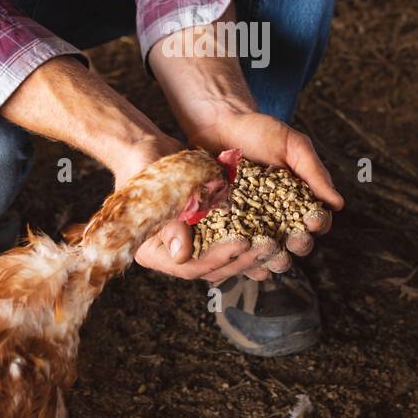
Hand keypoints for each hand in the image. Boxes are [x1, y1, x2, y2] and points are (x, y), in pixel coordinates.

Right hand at [109, 135, 267, 281]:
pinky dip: (247, 240)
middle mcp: (172, 254)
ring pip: (223, 259)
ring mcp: (190, 244)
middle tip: (267, 246)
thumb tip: (182, 254)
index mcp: (153, 252)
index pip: (190, 267)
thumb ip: (169, 224)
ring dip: (249, 254)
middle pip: (211, 268)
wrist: (147, 149)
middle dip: (241, 259)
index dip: (218, 259)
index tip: (242, 243)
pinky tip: (268, 233)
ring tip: (273, 243)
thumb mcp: (155, 191)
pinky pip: (227, 242)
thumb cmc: (143, 166)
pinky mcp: (204, 231)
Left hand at [184, 111, 341, 279]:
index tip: (312, 220)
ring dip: (272, 258)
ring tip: (270, 257)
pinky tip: (242, 260)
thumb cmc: (259, 132)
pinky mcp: (226, 227)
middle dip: (298, 245)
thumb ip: (314, 172)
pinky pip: (236, 249)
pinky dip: (241, 258)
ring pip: (267, 252)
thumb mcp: (292, 146)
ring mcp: (252, 224)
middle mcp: (279, 216)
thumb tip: (338, 204)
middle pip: (295, 242)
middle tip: (294, 240)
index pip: (315, 220)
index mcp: (299, 200)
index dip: (317, 224)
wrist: (218, 125)